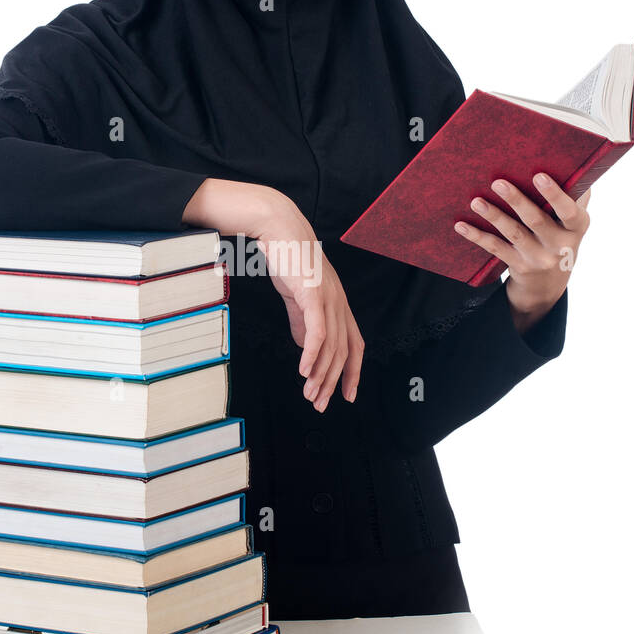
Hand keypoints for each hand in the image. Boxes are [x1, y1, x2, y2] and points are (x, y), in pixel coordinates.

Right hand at [183, 177, 364, 409]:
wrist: (279, 228)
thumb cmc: (288, 259)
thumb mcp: (298, 297)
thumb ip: (303, 321)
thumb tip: (305, 347)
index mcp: (339, 304)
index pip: (354, 344)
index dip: (353, 373)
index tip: (347, 396)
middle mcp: (340, 303)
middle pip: (344, 352)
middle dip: (333, 383)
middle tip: (320, 405)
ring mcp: (329, 298)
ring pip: (331, 346)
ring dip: (320, 375)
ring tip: (309, 395)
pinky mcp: (313, 294)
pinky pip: (317, 332)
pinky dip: (312, 355)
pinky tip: (304, 372)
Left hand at [454, 173, 591, 329]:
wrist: (549, 281)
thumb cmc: (560, 234)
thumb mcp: (573, 219)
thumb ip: (574, 194)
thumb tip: (568, 160)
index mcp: (576, 227)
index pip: (569, 211)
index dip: (554, 194)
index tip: (538, 176)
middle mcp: (560, 245)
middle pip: (536, 220)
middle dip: (516, 201)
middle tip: (497, 183)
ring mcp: (538, 258)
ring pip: (513, 234)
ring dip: (494, 216)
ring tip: (476, 202)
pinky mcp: (519, 266)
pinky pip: (496, 249)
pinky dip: (478, 237)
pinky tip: (461, 226)